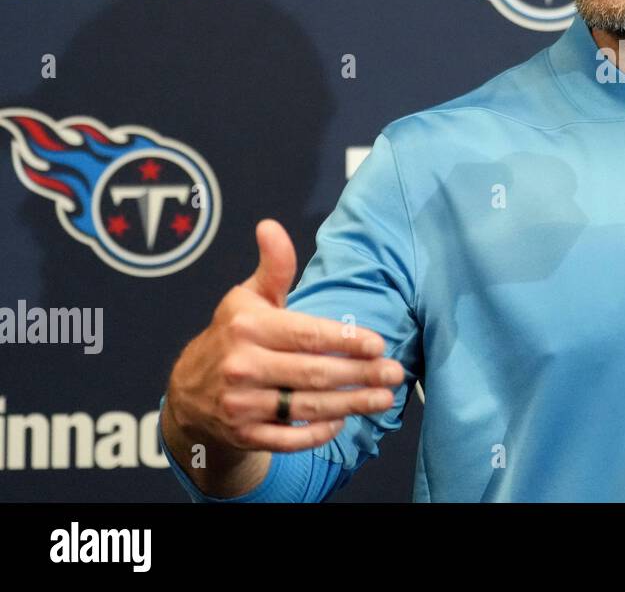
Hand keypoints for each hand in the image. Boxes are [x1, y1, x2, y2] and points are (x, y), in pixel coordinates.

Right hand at [166, 219, 405, 452]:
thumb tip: (270, 226)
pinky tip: (343, 422)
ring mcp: (241, 404)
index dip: (345, 341)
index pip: (306, 335)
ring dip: (351, 405)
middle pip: (313, 373)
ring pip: (307, 407)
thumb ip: (274, 267)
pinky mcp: (244, 434)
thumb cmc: (233, 335)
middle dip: (360, 375)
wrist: (189, 390)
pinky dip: (318, 433)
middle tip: (395, 373)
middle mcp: (242, 366)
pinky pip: (288, 439)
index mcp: (247, 327)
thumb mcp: (248, 297)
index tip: (378, 344)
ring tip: (384, 398)